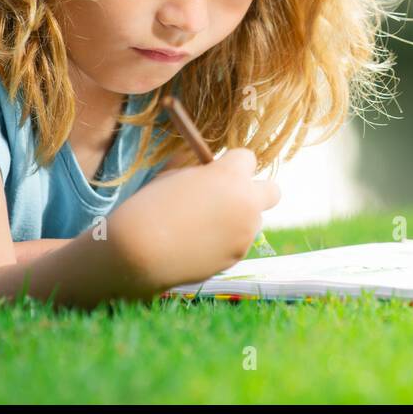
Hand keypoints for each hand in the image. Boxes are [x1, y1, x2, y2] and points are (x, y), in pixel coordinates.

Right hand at [109, 147, 279, 290]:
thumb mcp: (173, 175)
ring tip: (200, 226)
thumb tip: (207, 169)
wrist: (141, 251)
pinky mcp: (238, 255)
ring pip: (253, 220)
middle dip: (256, 191)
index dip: (231, 164)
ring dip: (236, 220)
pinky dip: (224, 242)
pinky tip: (196, 244)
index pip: (247, 158)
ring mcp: (245, 232)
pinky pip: (238, 242)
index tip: (218, 171)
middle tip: (233, 197)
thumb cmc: (150, 206)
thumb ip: (199, 170)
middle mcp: (247, 202)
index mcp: (231, 175)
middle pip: (272, 191)